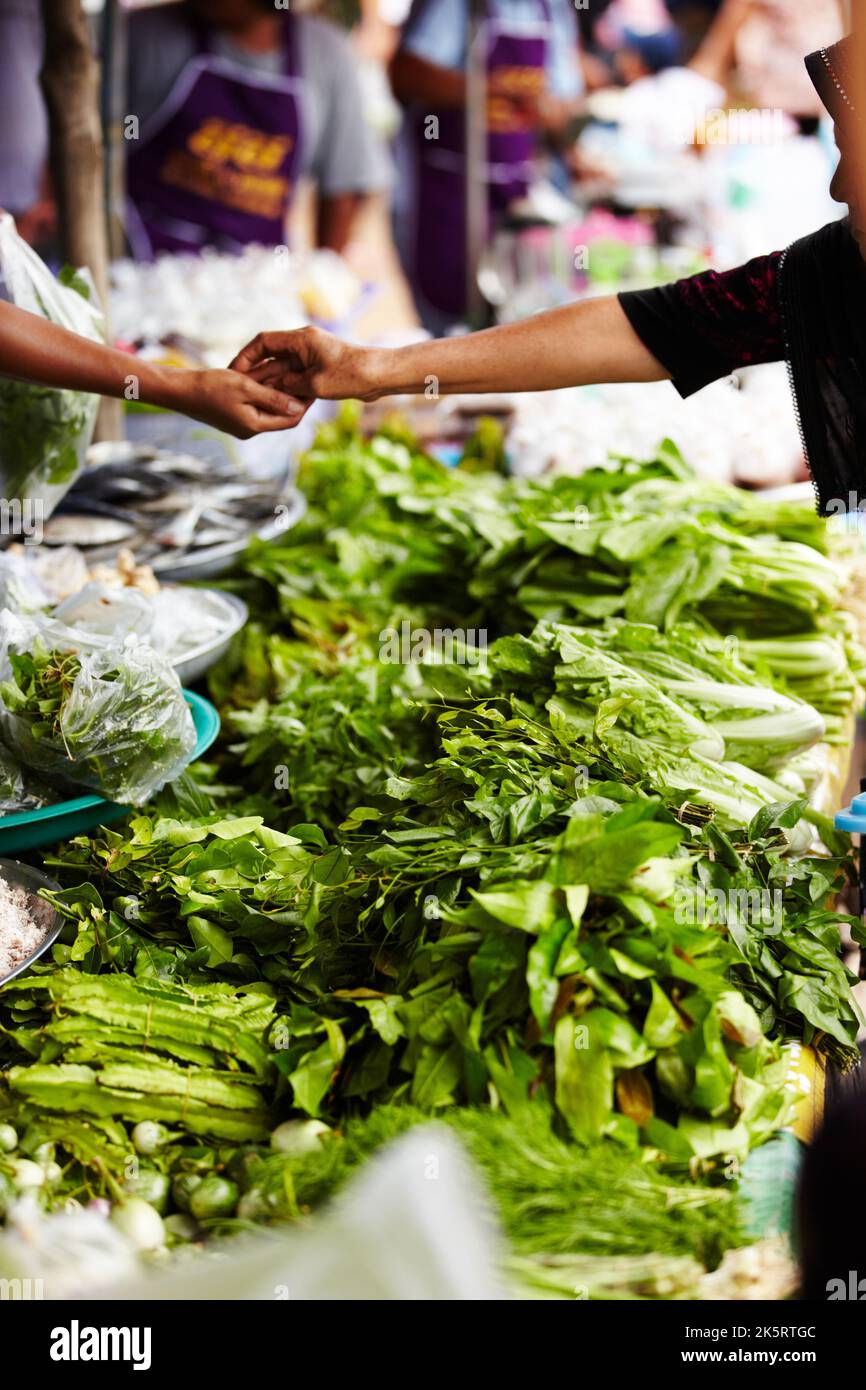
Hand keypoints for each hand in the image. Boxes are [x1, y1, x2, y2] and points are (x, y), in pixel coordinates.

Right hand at [168, 367, 308, 437]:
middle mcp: (250, 429)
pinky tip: (269, 376)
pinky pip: (256, 405)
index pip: (290, 419)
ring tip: (292, 374)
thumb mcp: (246, 387)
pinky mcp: (234, 416)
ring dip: (279, 392)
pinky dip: (264, 392)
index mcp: (254, 426)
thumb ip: (273, 398)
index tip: (314, 385)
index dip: (304, 403)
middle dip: (294, 397)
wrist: (180, 390)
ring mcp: (241, 424)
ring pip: (269, 409)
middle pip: (281, 415)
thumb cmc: (210, 386)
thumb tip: (299, 407)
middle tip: (307, 378)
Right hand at [230, 326, 375, 402]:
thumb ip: (289, 385)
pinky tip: (277, 399)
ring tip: (255, 397)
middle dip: (257, 372)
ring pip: (283, 367)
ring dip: (271, 381)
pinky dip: (286, 385)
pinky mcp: (319, 366)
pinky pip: (296, 374)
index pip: (263, 341)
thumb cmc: (350, 376)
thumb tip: (272, 388)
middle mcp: (304, 343)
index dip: (247, 356)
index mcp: (300, 339)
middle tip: (241, 389)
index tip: (235, 371)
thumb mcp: (314, 385)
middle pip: (272, 355)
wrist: (379, 375)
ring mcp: (311, 354)